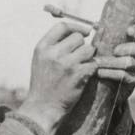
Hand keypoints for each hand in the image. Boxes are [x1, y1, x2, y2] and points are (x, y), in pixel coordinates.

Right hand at [18, 20, 99, 134]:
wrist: (42, 107)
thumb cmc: (43, 84)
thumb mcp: (41, 61)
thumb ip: (54, 47)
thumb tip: (76, 33)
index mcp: (42, 47)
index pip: (62, 26)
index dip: (76, 27)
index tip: (85, 32)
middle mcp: (53, 53)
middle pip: (78, 37)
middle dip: (83, 46)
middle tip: (81, 57)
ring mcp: (66, 64)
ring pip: (89, 49)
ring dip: (89, 57)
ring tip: (82, 67)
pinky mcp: (78, 75)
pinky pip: (93, 63)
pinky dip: (92, 69)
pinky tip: (86, 75)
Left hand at [94, 22, 134, 86]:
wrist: (100, 83)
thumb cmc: (103, 60)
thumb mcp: (101, 46)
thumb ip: (101, 36)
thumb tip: (97, 25)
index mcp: (133, 41)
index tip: (129, 31)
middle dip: (126, 49)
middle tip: (114, 51)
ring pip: (129, 63)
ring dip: (111, 62)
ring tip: (97, 63)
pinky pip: (125, 76)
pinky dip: (110, 73)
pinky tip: (100, 72)